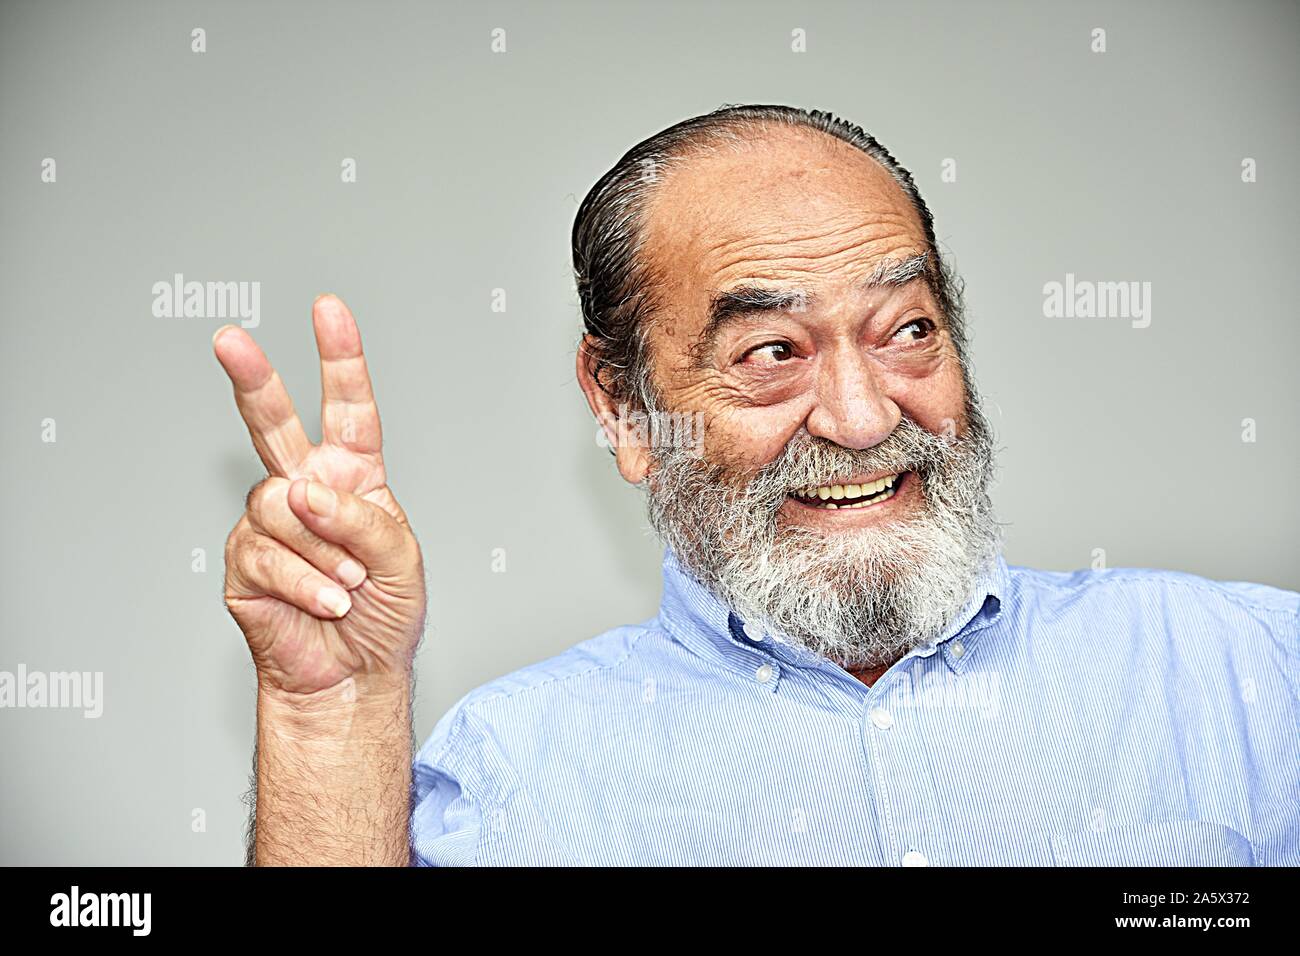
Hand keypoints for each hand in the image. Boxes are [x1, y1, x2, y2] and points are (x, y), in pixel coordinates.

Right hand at [214, 295, 424, 698]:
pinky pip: (268, 555)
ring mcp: (271, 524)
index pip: (348, 410)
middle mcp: (306, 489)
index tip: (328, 312)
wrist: (353, 674)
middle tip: (230, 340)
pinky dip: (306, 583)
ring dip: (325, 553)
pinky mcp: (244, 562)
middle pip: (273, 424)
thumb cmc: (384, 614)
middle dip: (253, 379)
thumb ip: (364, 517)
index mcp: (353, 476)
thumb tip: (304, 489)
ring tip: (347, 586)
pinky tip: (324, 602)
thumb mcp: (403, 558)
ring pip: (281, 508)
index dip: (340, 360)